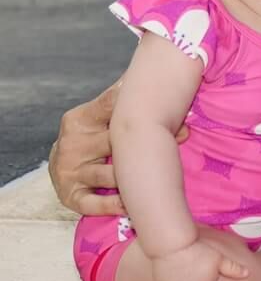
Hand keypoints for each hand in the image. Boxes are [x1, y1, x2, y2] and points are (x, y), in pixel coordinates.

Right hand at [49, 82, 187, 216]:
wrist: (60, 167)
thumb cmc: (92, 136)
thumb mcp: (99, 115)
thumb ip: (120, 99)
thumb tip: (143, 75)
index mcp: (79, 120)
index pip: (112, 110)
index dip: (145, 112)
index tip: (176, 116)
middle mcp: (72, 145)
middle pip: (115, 143)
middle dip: (148, 146)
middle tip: (180, 141)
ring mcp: (70, 171)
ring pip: (108, 175)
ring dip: (134, 176)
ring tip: (159, 173)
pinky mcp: (70, 196)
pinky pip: (94, 204)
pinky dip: (114, 205)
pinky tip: (133, 204)